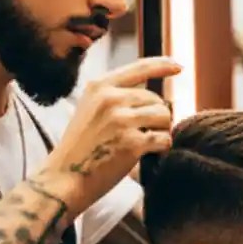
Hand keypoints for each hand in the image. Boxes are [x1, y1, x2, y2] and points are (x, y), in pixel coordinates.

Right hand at [42, 57, 179, 214]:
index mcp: (99, 86)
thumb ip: (114, 97)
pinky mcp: (131, 143)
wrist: (64, 178)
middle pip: (156, 99)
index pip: (140, 68)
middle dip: (157, 117)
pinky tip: (149, 154)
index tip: (178, 66)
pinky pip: (163, 139)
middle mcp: (110, 98)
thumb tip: (152, 96)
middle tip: (143, 135)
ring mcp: (121, 120)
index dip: (163, 65)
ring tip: (145, 143)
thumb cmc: (80, 149)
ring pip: (164, 116)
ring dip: (161, 131)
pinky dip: (162, 148)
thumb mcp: (89, 110)